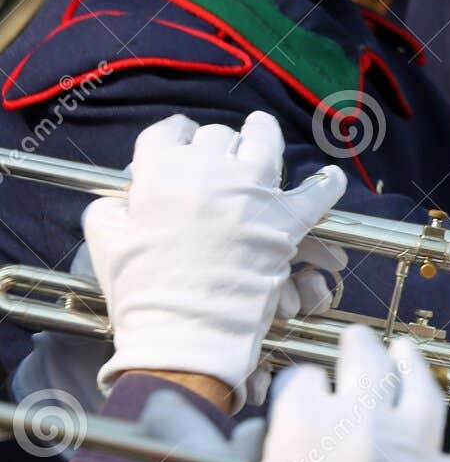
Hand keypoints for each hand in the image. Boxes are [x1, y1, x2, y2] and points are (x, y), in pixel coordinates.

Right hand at [83, 112, 346, 411]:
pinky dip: (327, 184)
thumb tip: (123, 199)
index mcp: (159, 171)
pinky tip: (330, 177)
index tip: (182, 142)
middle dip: (215, 146)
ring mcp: (251, 192)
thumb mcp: (106, 241)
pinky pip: (317, 192)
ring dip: (263, 134)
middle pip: (216, 137)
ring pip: (263, 142)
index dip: (176, 137)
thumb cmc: (143, 291)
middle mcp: (208, 170)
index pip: (168, 133)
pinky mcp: (285, 220)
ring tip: (263, 132)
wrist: (186, 328)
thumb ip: (111, 209)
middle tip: (217, 159)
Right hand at [192, 326, 449, 461]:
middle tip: (360, 342)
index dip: (294, 388)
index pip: (302, 380)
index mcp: (305, 426)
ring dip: (417, 369)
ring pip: (425, 395)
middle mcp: (366, 430)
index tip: (293, 398)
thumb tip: (159, 402)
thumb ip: (194, 445)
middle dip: (359, 350)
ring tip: (410, 355)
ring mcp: (414, 460)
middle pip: (369, 366)